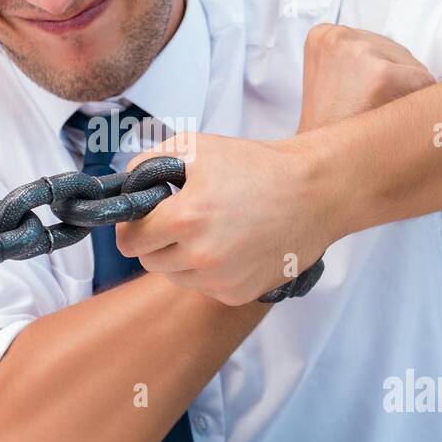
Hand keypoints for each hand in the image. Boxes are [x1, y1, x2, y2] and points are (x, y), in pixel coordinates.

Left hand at [117, 134, 328, 306]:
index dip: (132, 226)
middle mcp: (201, 256)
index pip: (130, 240)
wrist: (315, 192)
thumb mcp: (197, 147)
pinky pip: (204, 287)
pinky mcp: (238, 294)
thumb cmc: (259, 167)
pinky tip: (231, 246)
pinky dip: (209, 271)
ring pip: (176, 277)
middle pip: (149, 262)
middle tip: (178, 221)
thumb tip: (125, 183)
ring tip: (210, 231)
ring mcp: (221, 280)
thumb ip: (150, 163)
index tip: (142, 219)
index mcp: (186, 218)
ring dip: (182, 258)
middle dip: (156, 241)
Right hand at [296, 23, 434, 131]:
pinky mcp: (382, 75)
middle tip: (367, 109)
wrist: (320, 165)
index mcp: (323, 35)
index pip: (376, 43)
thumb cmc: (332, 127)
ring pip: (413, 67)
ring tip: (373, 114)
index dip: (377, 73)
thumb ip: (354, 58)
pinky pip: (425, 83)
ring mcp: (359, 53)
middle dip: (395, 82)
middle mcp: (339, 37)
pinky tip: (388, 119)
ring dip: (405, 93)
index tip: (359, 94)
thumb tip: (402, 48)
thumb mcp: (330, 78)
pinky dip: (417, 104)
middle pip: (397, 51)